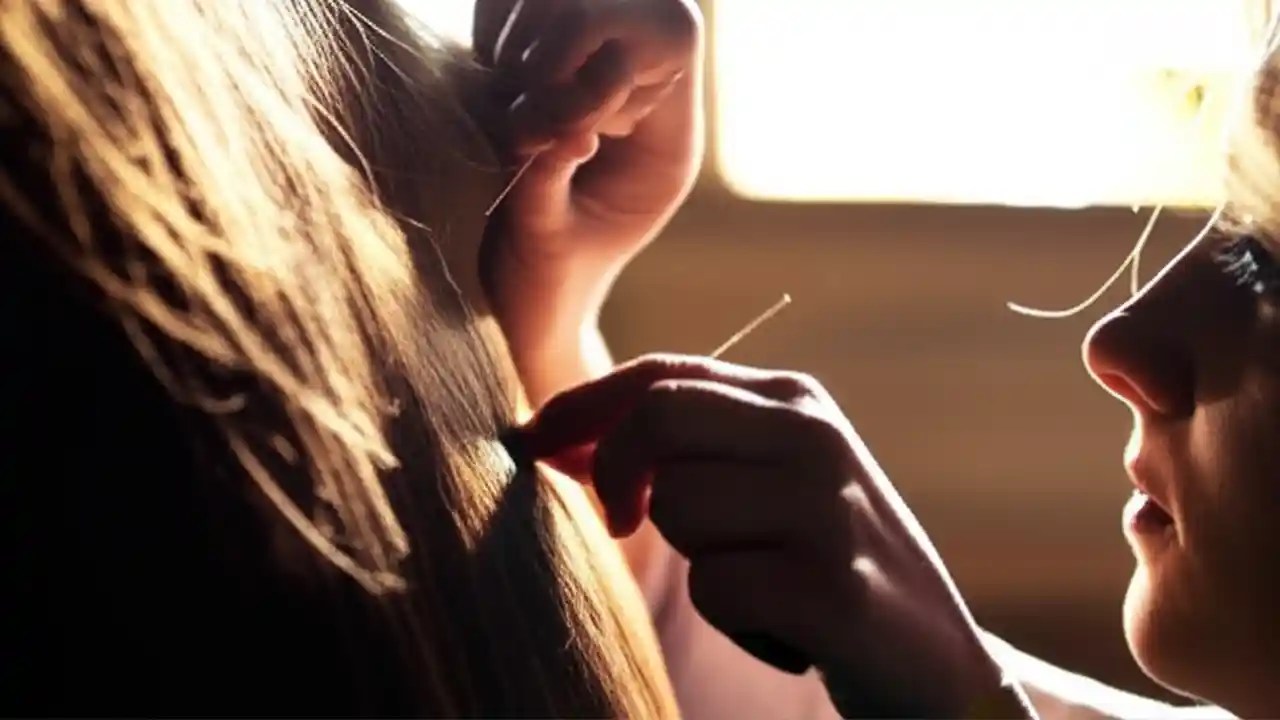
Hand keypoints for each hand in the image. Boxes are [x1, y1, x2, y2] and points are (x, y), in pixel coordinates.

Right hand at [473, 0, 703, 304]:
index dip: (605, 59)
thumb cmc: (544, 287)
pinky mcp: (544, 67)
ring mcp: (591, 73)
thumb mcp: (545, 240)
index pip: (670, 39)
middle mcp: (641, 96)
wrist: (518, 304)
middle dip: (558, 36)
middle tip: (518, 102)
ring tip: (501, 106)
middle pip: (621, 1)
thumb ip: (551, 178)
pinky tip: (487, 83)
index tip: (549, 122)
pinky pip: (521, 9)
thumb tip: (566, 125)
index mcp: (667, 140)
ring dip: (521, 38)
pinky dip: (493, 28)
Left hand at [517, 354, 1007, 716]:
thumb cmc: (827, 566)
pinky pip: (717, 586)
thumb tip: (562, 438)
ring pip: (679, 507)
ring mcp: (829, 508)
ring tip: (759, 583)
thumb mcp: (772, 482)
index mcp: (798, 401)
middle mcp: (817, 437)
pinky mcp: (834, 587)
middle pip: (659, 419)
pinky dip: (735, 619)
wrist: (940, 664)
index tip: (532, 442)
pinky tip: (785, 628)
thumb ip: (689, 447)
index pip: (662, 374)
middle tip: (625, 523)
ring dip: (700, 562)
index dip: (582, 405)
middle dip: (620, 474)